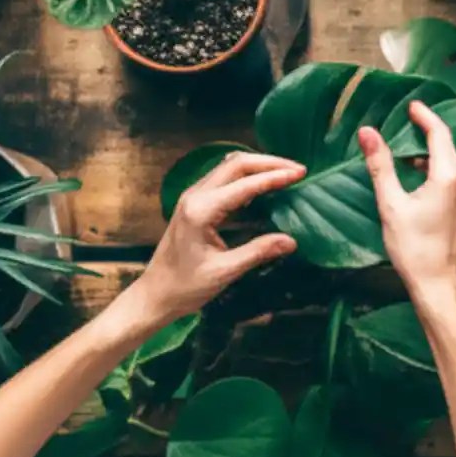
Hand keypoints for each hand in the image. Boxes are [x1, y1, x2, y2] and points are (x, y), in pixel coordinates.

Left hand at [128, 152, 303, 326]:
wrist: (155, 294)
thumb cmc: (186, 287)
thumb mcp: (224, 272)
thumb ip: (257, 252)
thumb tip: (291, 241)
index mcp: (201, 210)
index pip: (245, 184)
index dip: (274, 177)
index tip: (300, 174)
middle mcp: (196, 195)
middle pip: (236, 163)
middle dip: (269, 163)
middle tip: (298, 169)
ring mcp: (193, 196)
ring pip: (229, 166)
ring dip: (258, 166)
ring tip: (285, 172)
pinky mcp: (195, 202)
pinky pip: (223, 178)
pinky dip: (246, 175)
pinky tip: (262, 185)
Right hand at [358, 101, 455, 298]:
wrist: (437, 284)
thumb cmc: (413, 248)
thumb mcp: (391, 204)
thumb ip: (380, 165)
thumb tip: (368, 133)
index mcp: (450, 176)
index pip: (439, 132)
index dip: (424, 116)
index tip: (411, 105)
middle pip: (446, 145)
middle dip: (425, 132)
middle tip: (403, 123)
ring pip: (450, 161)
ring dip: (428, 153)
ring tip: (405, 151)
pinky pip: (453, 176)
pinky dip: (435, 169)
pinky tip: (417, 177)